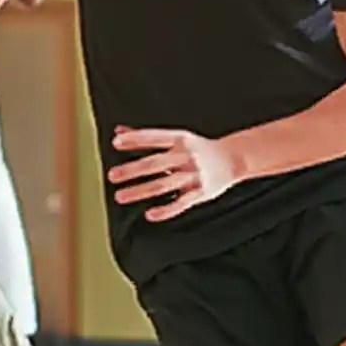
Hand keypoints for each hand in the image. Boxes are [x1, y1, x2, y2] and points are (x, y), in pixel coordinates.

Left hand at [109, 126, 241, 221]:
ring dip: (140, 191)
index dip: (135, 139)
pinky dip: (166, 210)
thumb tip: (118, 131)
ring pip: (163, 185)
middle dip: (132, 170)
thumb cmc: (199, 148)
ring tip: (120, 196)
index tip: (116, 142)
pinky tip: (150, 215)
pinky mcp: (200, 192)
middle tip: (112, 176)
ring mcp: (194, 175)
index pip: (154, 137)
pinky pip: (181, 203)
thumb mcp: (177, 138)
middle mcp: (187, 156)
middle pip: (155, 163)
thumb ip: (146, 137)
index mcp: (181, 140)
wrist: (233, 159)